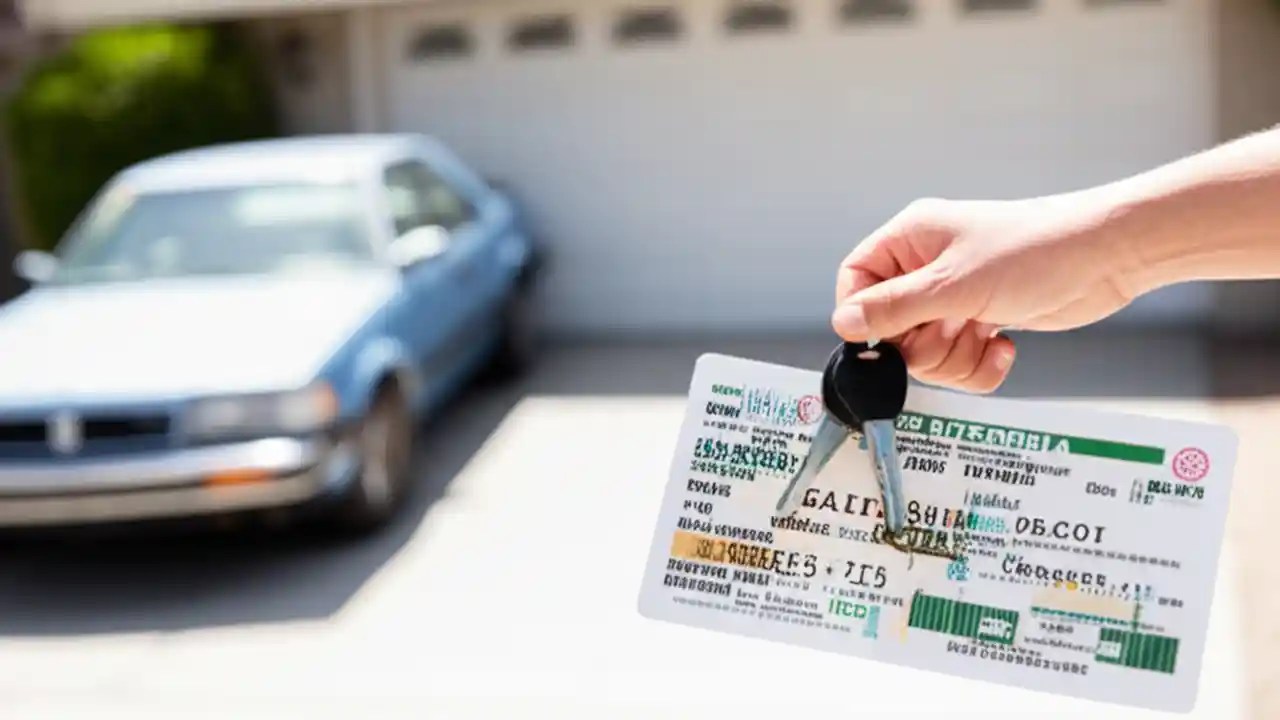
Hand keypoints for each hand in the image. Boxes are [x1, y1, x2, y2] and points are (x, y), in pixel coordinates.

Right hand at [832, 196, 1138, 392]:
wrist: (1107, 258)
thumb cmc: (1036, 250)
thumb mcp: (954, 284)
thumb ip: (894, 308)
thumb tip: (843, 323)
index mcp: (911, 240)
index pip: (857, 280)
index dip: (864, 316)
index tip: (884, 341)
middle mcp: (929, 268)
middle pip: (891, 329)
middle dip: (923, 346)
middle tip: (954, 331)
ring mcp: (956, 297)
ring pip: (926, 352)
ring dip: (955, 359)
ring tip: (985, 337)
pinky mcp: (983, 321)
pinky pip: (959, 362)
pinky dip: (979, 366)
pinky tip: (1003, 346)